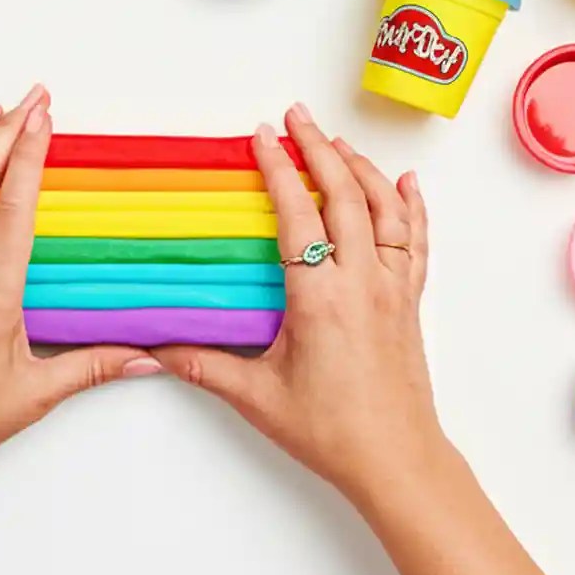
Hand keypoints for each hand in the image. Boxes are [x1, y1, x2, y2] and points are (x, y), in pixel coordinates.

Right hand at [153, 103, 439, 499]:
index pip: (297, 213)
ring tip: (338, 141)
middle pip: (344, 193)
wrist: (395, 459)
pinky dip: (411, 205)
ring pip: (385, 207)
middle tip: (296, 116)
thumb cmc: (333, 431)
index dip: (278, 168)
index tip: (262, 137)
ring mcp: (392, 287)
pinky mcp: (409, 302)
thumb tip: (159, 348)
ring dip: (361, 167)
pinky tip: (405, 183)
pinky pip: (416, 239)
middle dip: (319, 147)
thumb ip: (205, 366)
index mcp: (321, 296)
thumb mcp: (258, 397)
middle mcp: (362, 280)